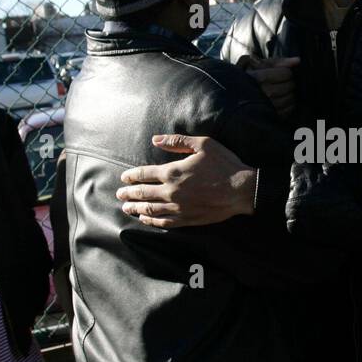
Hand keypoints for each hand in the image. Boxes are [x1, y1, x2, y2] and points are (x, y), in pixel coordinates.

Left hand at [116, 134, 255, 227]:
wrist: (242, 190)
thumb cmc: (224, 165)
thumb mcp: (203, 144)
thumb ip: (178, 142)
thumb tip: (156, 139)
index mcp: (173, 172)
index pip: (144, 174)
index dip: (131, 176)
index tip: (124, 178)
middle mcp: (171, 192)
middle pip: (143, 193)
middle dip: (128, 194)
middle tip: (119, 195)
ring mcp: (178, 208)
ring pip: (150, 210)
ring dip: (136, 209)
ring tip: (126, 208)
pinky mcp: (187, 219)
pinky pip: (164, 222)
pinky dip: (151, 221)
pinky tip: (145, 220)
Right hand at [241, 55, 299, 117]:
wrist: (232, 98)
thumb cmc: (247, 78)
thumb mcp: (258, 65)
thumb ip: (278, 62)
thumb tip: (297, 60)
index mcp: (259, 78)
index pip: (286, 73)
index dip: (286, 72)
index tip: (281, 73)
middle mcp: (264, 93)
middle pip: (289, 86)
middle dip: (289, 82)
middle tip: (282, 82)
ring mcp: (267, 107)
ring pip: (290, 99)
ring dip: (290, 94)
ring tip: (282, 91)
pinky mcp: (269, 117)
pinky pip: (288, 111)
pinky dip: (289, 105)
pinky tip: (281, 101)